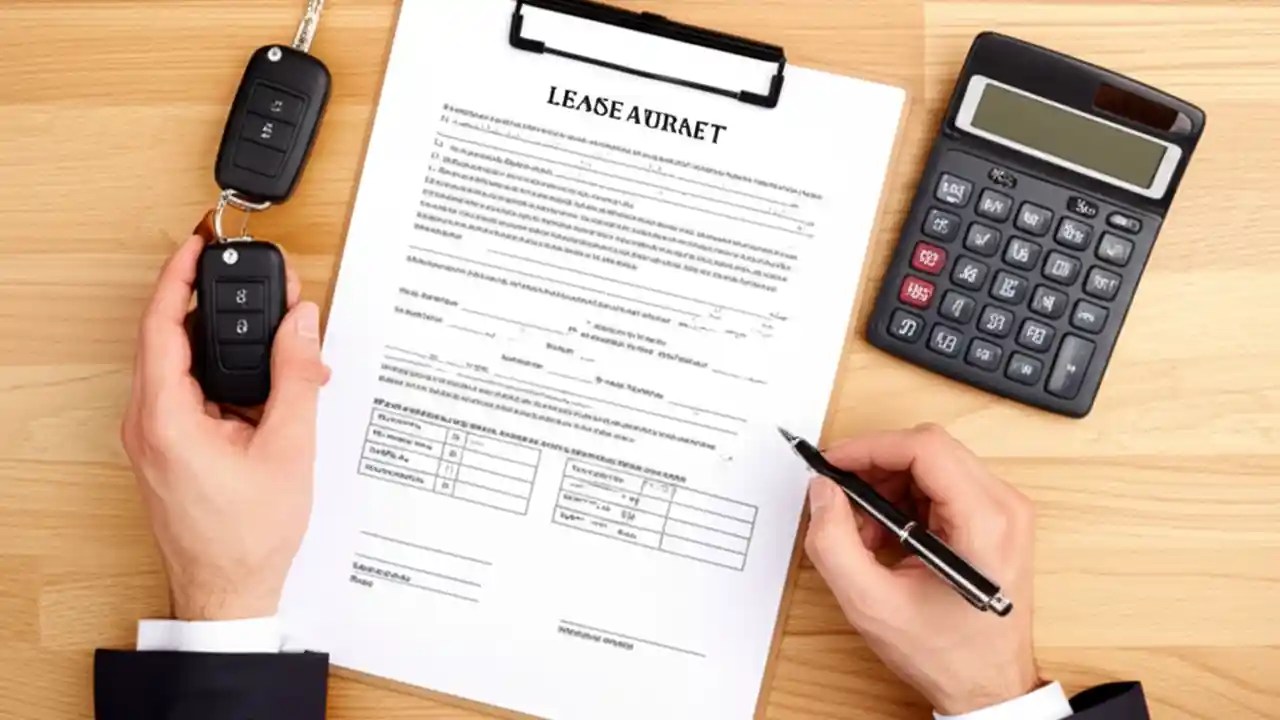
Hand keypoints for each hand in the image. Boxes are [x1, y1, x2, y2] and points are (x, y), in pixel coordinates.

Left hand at [121, 235, 329, 620]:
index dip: (178, 276)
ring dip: (223, 342)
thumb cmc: (249, 537)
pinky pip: (188, 392)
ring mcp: (153, 437)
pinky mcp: (168, 447)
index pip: (160, 325)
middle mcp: (147, 423)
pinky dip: (224, 375)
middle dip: (210, 302)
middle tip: (245, 275)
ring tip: (272, 327)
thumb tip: (301, 325)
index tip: (197, 245)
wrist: (229, 591)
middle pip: (167, 338)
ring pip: (180, 365)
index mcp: (165, 419)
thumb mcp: (288, 448)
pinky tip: (266, 378)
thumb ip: (295, 377)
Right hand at [804, 424, 1038, 714]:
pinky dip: (906, 500)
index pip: (925, 448)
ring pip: (933, 463)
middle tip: (842, 501)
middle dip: (875, 469)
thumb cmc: (946, 654)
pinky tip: (887, 537)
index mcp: (985, 523)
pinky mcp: (996, 519)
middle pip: (928, 449)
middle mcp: (1004, 508)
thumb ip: (834, 542)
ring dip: (888, 487)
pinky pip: (943, 484)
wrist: (988, 687)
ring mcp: (1004, 512)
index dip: (871, 448)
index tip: (834, 464)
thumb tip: (823, 492)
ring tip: (865, 532)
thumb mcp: (872, 603)